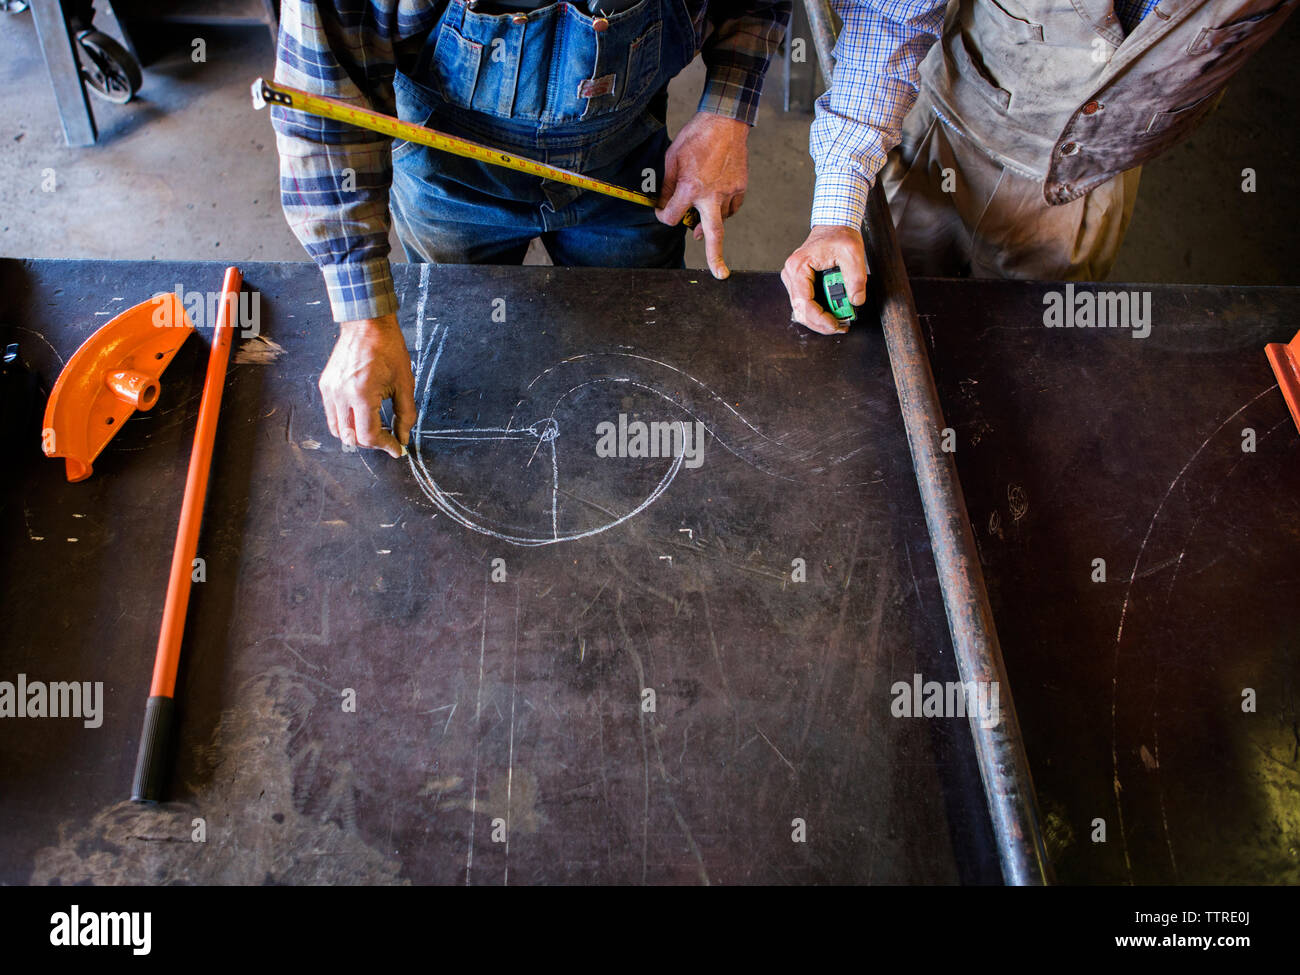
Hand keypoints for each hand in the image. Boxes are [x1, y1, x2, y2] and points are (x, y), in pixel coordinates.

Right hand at [318, 313, 415, 458]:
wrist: (367, 324)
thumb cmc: (388, 349)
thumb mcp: (404, 384)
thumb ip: (406, 415)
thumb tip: (403, 438)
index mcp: (361, 395)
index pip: (368, 436)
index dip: (385, 446)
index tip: (397, 448)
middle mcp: (341, 395)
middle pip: (351, 437)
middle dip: (371, 443)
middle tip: (388, 438)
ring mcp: (330, 390)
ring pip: (338, 429)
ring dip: (356, 435)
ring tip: (374, 427)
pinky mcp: (325, 385)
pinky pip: (332, 414)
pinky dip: (345, 422)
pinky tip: (361, 415)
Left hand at [655, 112, 749, 279]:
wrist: (725, 121)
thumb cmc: (696, 136)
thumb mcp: (671, 158)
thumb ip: (667, 185)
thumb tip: (664, 204)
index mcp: (691, 188)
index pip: (673, 216)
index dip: (664, 216)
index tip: (662, 213)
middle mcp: (712, 195)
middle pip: (713, 233)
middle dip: (715, 256)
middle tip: (720, 274)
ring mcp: (729, 192)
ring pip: (720, 218)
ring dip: (710, 220)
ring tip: (703, 212)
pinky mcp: (740, 187)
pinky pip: (731, 207)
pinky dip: (722, 208)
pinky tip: (716, 198)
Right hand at [781, 225, 867, 334]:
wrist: (834, 224)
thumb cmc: (839, 234)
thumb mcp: (853, 253)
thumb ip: (856, 278)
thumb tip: (856, 300)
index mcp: (798, 267)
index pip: (804, 302)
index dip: (819, 318)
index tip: (835, 325)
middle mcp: (791, 274)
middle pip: (801, 310)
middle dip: (821, 323)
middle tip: (840, 327)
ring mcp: (794, 280)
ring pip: (802, 310)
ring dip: (820, 319)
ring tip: (839, 321)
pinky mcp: (800, 283)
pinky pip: (806, 304)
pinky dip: (819, 312)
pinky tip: (832, 314)